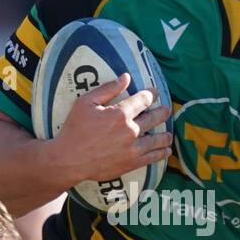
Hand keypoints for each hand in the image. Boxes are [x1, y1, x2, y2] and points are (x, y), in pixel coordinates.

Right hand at [48, 73, 171, 184]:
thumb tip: (126, 76)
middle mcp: (131, 130)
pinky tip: (166, 151)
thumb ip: (108, 89)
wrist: (69, 160)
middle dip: (162, 112)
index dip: (151, 94)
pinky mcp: (131, 163)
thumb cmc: (75, 129)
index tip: (155, 93)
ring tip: (169, 134)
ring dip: (165, 135)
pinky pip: (152, 157)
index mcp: (120, 113)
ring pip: (157, 139)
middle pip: (154, 118)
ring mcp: (133, 148)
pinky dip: (161, 154)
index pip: (143, 100)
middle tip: (167, 110)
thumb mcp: (86, 103)